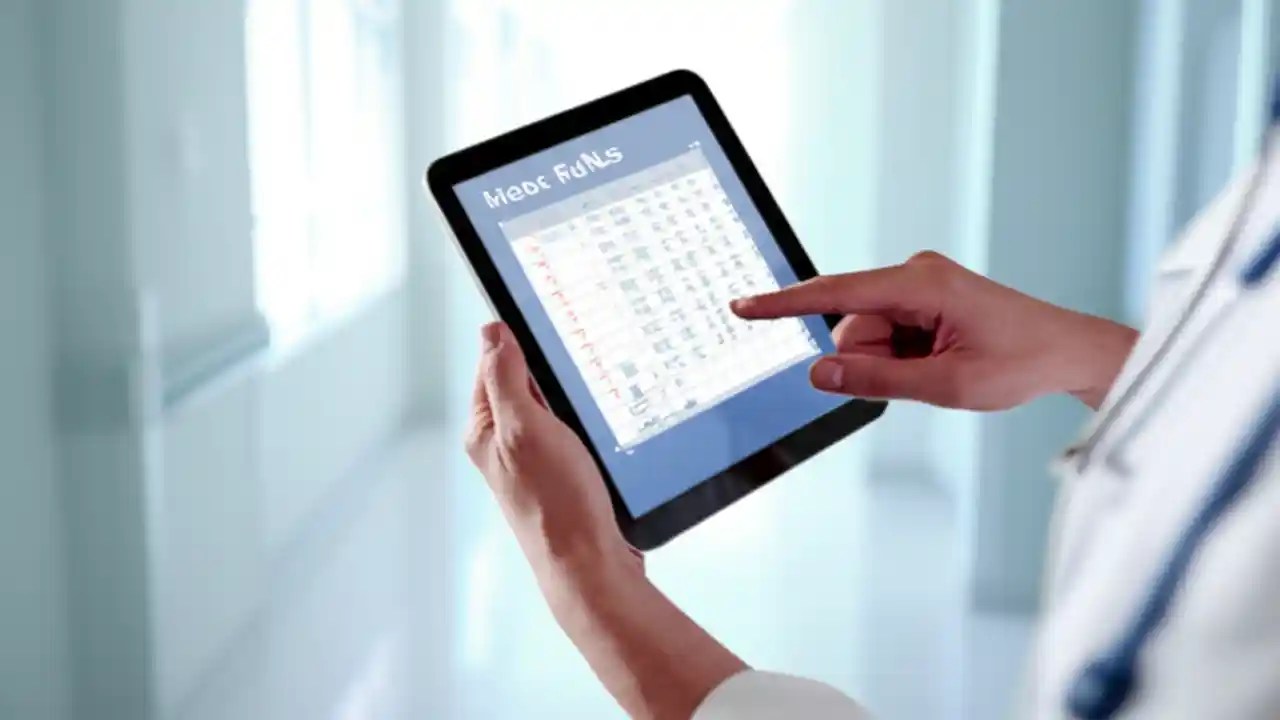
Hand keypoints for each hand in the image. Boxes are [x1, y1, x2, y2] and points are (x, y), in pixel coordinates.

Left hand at [468, 323, 745, 719]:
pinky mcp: (563, 471)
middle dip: (547, 366)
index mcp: (485, 429)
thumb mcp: (525, 427)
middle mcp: (504, 443)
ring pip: (550, 405)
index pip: (492, 363)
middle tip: (575, 351)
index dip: (516, 338)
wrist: (591, 564)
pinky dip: (585, 417)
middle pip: (522, 381)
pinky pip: (570, 428)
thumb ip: (506, 377)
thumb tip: (493, 332)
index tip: (544, 314)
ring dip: (570, 393)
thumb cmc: (556, 504)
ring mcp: (534, 458)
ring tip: (591, 387)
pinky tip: (602, 418)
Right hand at [732, 251, 1136, 409]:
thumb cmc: (1021, 361)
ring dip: (891, 363)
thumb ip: (876, 380)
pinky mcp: (922, 298)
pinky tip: (941, 359)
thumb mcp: (947, 384)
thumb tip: (818, 373)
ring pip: (867, 336)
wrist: (1066, 351)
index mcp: (922, 283)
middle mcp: (915, 274)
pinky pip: (886, 335)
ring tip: (942, 367)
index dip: (785, 304)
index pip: (835, 293)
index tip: (744, 307)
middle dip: (873, 362)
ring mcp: (918, 285)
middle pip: (853, 328)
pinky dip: (902, 356)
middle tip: (928, 375)